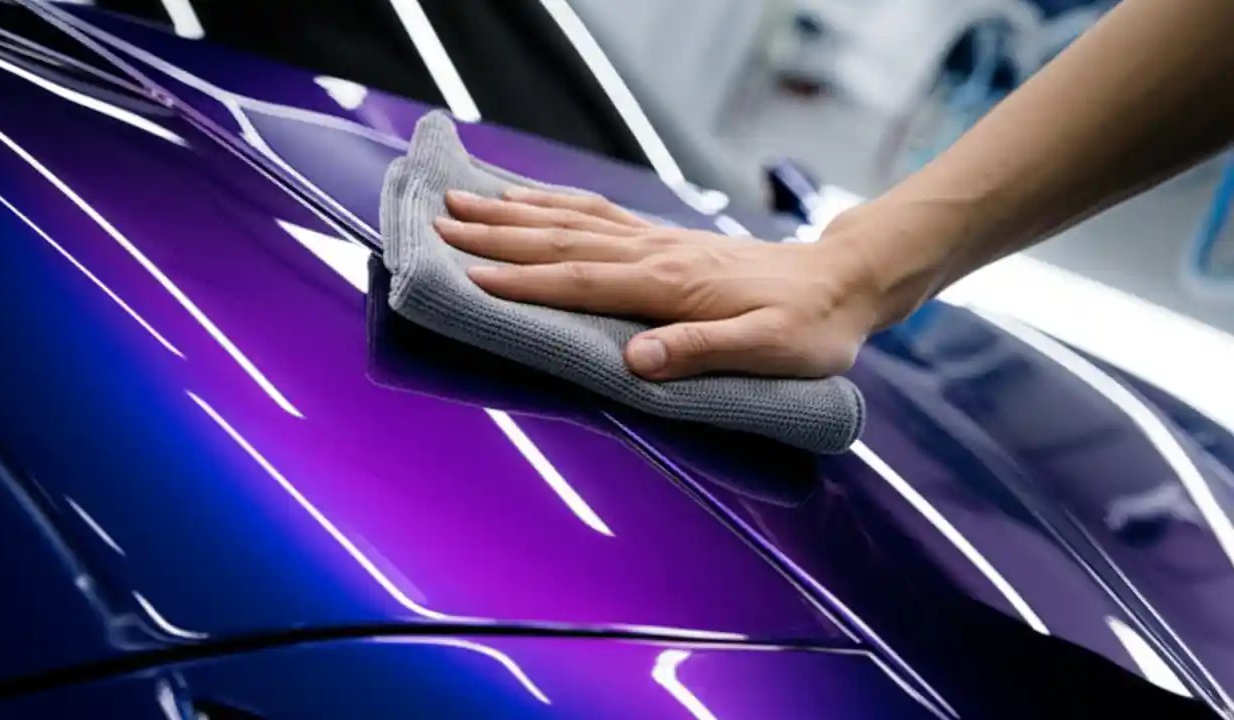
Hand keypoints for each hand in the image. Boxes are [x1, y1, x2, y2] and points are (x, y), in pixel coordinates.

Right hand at [434, 187, 885, 379]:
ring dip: (515, 212)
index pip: (583, 280)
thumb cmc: (811, 327)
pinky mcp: (665, 239)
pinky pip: (598, 213)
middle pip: (562, 239)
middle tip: (439, 223)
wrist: (844, 281)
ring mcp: (659, 241)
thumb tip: (637, 362)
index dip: (523, 280)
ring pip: (573, 219)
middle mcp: (656, 254)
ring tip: (463, 201)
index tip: (467, 275)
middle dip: (497, 234)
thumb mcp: (771, 351)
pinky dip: (555, 203)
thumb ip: (702, 352)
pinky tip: (530, 199)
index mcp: (673, 285)